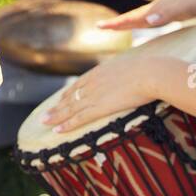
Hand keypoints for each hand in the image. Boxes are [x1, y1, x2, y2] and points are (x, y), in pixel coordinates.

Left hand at [40, 54, 175, 133]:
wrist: (151, 74)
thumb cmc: (150, 70)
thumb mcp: (134, 66)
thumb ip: (127, 72)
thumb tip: (133, 73)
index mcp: (101, 71)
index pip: (80, 83)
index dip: (69, 93)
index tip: (61, 99)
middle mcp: (93, 82)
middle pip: (70, 96)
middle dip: (58, 106)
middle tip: (46, 114)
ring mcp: (94, 95)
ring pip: (70, 108)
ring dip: (56, 116)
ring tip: (44, 122)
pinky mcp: (99, 107)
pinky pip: (79, 118)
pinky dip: (67, 124)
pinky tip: (57, 129)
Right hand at [97, 0, 195, 29]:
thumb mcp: (187, 8)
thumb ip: (168, 14)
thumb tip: (148, 21)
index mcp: (158, 8)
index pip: (133, 16)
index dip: (117, 23)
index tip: (100, 26)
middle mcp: (158, 8)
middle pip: (133, 16)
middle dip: (116, 22)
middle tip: (100, 26)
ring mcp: (165, 9)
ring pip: (141, 17)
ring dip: (127, 22)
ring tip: (115, 26)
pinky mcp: (172, 12)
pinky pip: (151, 19)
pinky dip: (142, 23)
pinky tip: (143, 25)